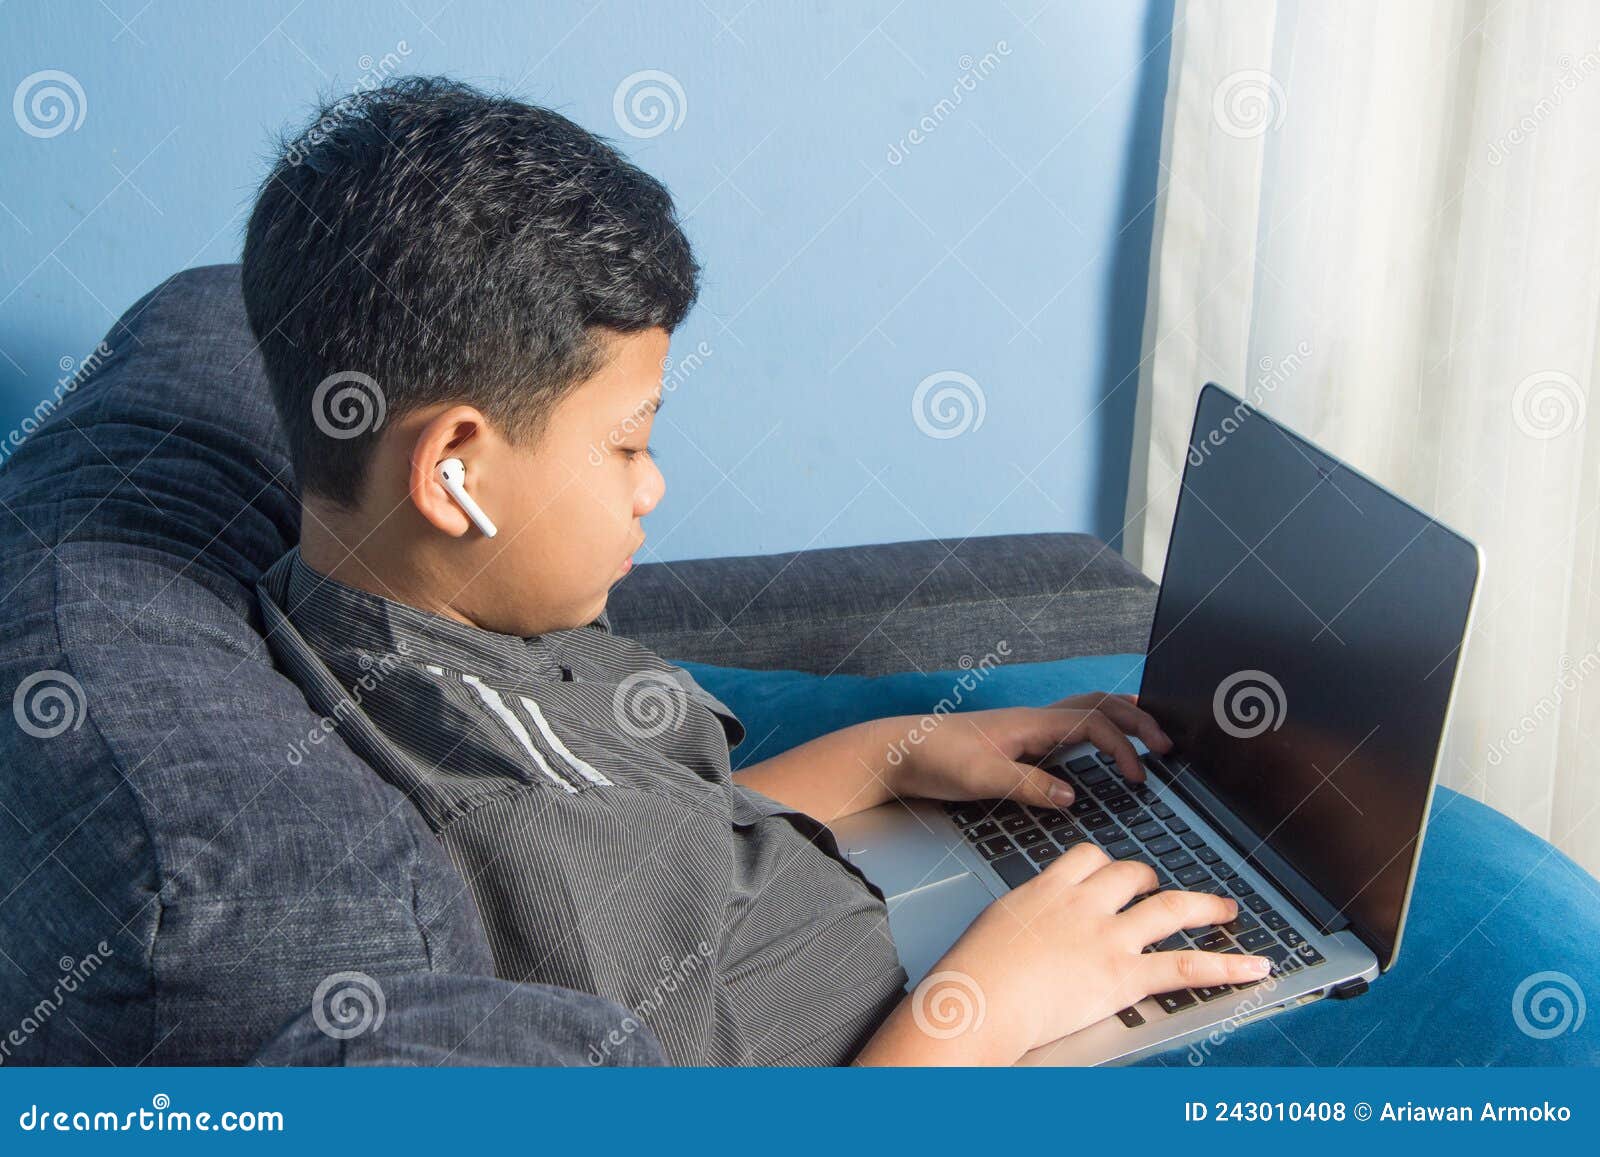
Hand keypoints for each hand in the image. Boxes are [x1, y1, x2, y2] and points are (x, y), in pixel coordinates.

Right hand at [856, 843, 1271, 1064]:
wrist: (979, 997)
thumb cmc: (975, 971)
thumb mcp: (996, 924)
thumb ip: (1025, 916)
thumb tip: (1027, 924)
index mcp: (1049, 888)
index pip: (1089, 857)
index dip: (1106, 865)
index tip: (1111, 872)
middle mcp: (1085, 904)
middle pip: (1131, 873)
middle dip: (1151, 879)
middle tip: (1161, 889)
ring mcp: (1109, 938)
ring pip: (1170, 906)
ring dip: (1204, 905)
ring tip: (1224, 908)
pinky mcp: (1125, 976)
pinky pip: (1186, 967)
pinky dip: (1227, 967)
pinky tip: (1253, 967)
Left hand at [885, 692, 1171, 809]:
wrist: (898, 751)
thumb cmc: (934, 759)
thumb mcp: (979, 778)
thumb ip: (1026, 785)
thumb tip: (1074, 794)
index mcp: (1031, 724)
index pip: (1095, 725)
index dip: (1123, 750)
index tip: (1138, 780)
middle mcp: (1034, 720)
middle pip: (1100, 705)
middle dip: (1138, 721)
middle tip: (1167, 746)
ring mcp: (1028, 728)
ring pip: (1087, 711)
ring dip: (1121, 718)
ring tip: (1151, 734)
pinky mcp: (1020, 742)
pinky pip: (1070, 727)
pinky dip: (1098, 731)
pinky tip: (1103, 748)